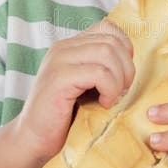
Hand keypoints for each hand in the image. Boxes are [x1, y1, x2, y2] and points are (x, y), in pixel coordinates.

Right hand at [14, 19, 135, 162]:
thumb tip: (132, 61)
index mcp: (71, 46)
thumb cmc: (66, 117)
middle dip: (126, 69)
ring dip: (119, 79)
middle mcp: (63, 48)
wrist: (35, 139)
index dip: (125, 49)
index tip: (122, 76)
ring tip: (112, 98)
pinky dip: (109, 89)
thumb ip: (102, 67)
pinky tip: (103, 103)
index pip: (108, 28)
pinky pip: (99, 73)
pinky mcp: (59, 78)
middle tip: (120, 92)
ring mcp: (59, 61)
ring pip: (107, 53)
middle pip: (112, 42)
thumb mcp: (87, 85)